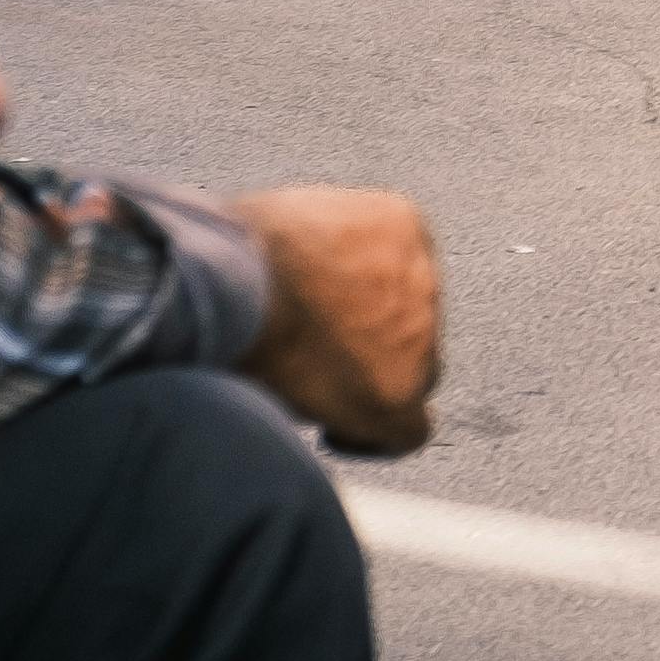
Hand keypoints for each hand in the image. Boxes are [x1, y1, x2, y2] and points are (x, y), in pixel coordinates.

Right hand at [235, 184, 443, 454]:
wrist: (236, 283)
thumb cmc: (239, 248)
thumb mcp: (291, 222)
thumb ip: (315, 250)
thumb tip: (292, 279)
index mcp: (400, 226)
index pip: (394, 276)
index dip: (356, 305)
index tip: (320, 321)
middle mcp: (423, 279)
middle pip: (408, 327)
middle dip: (367, 344)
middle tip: (313, 358)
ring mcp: (418, 339)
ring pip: (414, 376)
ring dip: (368, 386)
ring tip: (312, 394)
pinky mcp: (399, 392)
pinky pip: (408, 430)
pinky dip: (373, 438)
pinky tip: (336, 435)